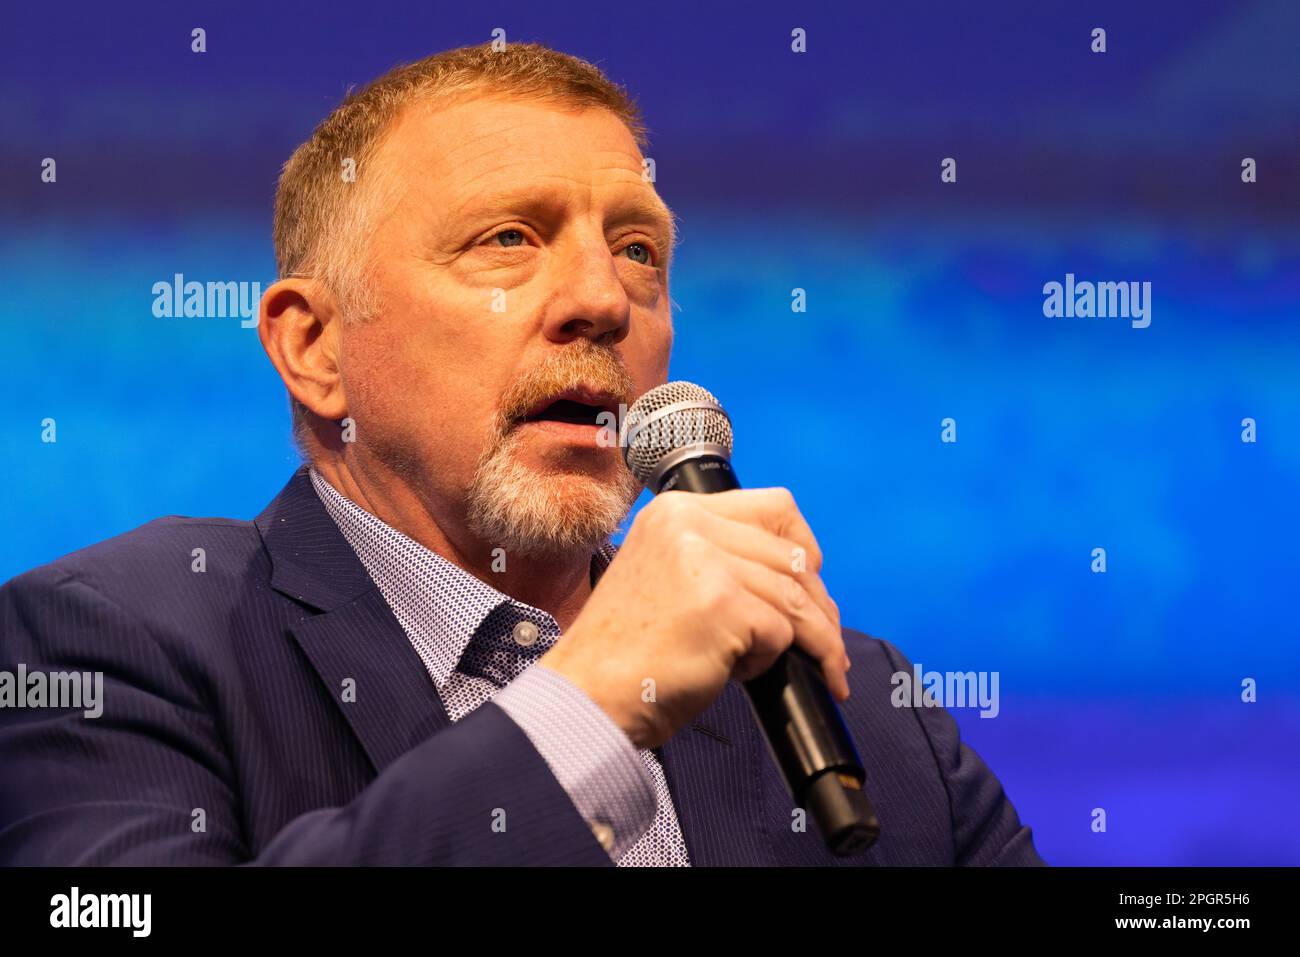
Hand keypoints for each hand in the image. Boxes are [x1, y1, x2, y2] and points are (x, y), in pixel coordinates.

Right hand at [540, 488, 848, 749]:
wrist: (589, 693)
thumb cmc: (626, 651)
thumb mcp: (665, 575)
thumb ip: (717, 559)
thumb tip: (794, 578)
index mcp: (676, 511)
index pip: (774, 506)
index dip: (803, 545)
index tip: (809, 582)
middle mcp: (690, 524)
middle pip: (793, 554)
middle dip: (818, 603)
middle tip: (825, 641)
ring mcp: (705, 562)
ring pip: (795, 596)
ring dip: (816, 639)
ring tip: (820, 668)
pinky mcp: (722, 605)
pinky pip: (782, 632)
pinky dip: (771, 661)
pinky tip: (742, 674)